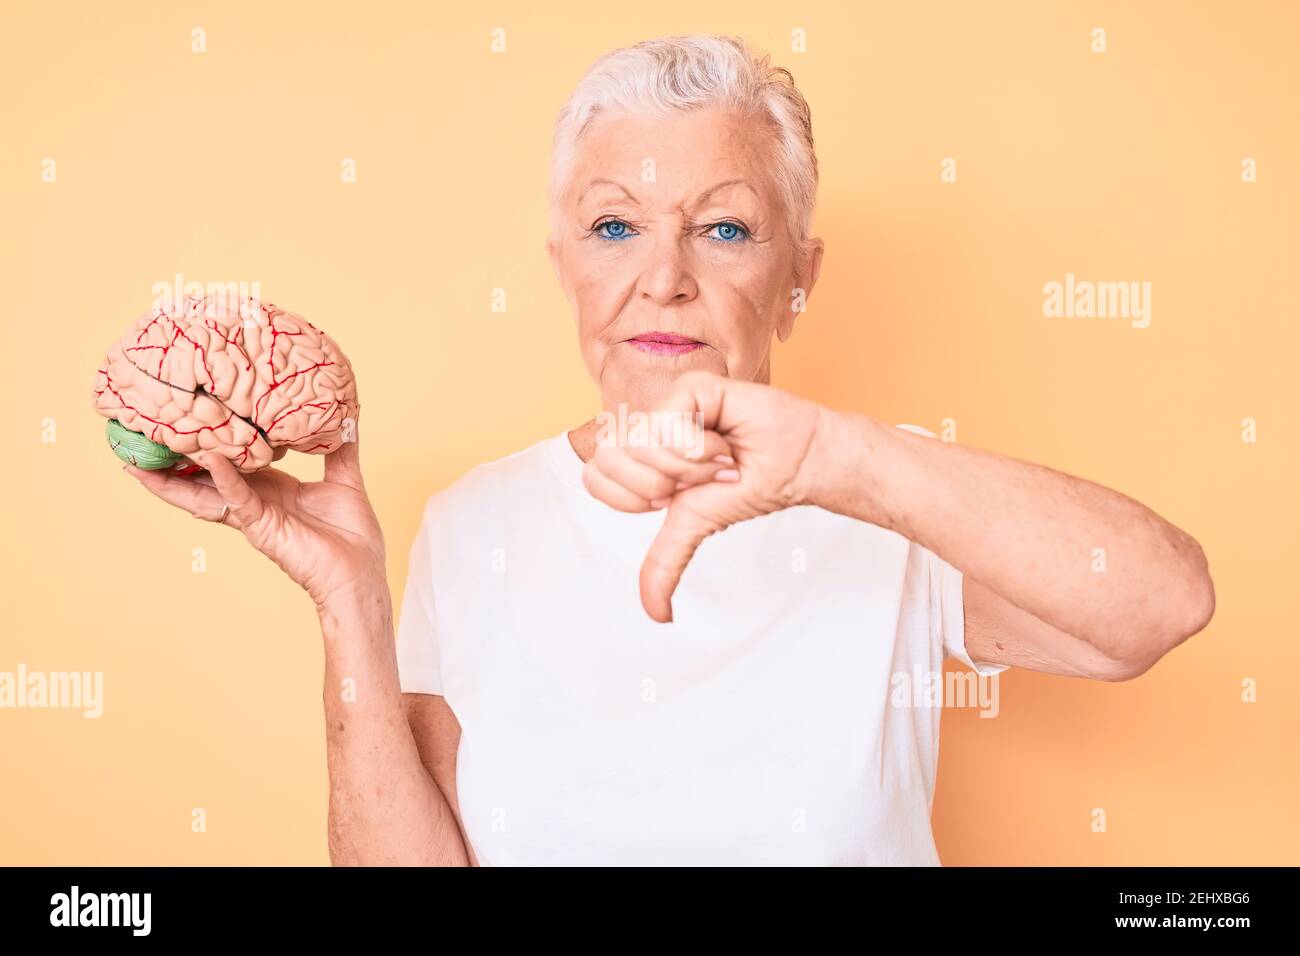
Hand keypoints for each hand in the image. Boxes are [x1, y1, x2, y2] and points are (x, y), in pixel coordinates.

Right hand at [122, 418, 385, 609]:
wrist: (360, 578)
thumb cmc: (353, 538)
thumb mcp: (346, 481)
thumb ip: (341, 449)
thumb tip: (348, 416)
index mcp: (275, 489)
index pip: (235, 463)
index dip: (214, 443)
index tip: (192, 420)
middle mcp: (258, 502)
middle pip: (207, 478)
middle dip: (175, 462)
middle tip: (144, 438)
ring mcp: (255, 516)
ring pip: (206, 493)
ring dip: (175, 478)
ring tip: (139, 461)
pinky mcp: (262, 527)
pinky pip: (238, 499)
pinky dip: (224, 479)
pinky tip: (210, 459)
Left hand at [582, 371, 835, 622]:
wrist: (796, 467)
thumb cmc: (751, 485)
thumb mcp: (694, 527)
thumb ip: (665, 563)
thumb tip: (656, 615)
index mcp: (636, 455)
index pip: (594, 476)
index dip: (632, 496)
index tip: (675, 496)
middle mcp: (646, 424)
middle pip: (608, 457)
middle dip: (660, 483)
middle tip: (698, 478)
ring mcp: (668, 403)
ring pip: (639, 442)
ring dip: (688, 467)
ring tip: (717, 459)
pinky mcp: (691, 387)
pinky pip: (669, 424)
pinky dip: (701, 448)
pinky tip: (725, 441)